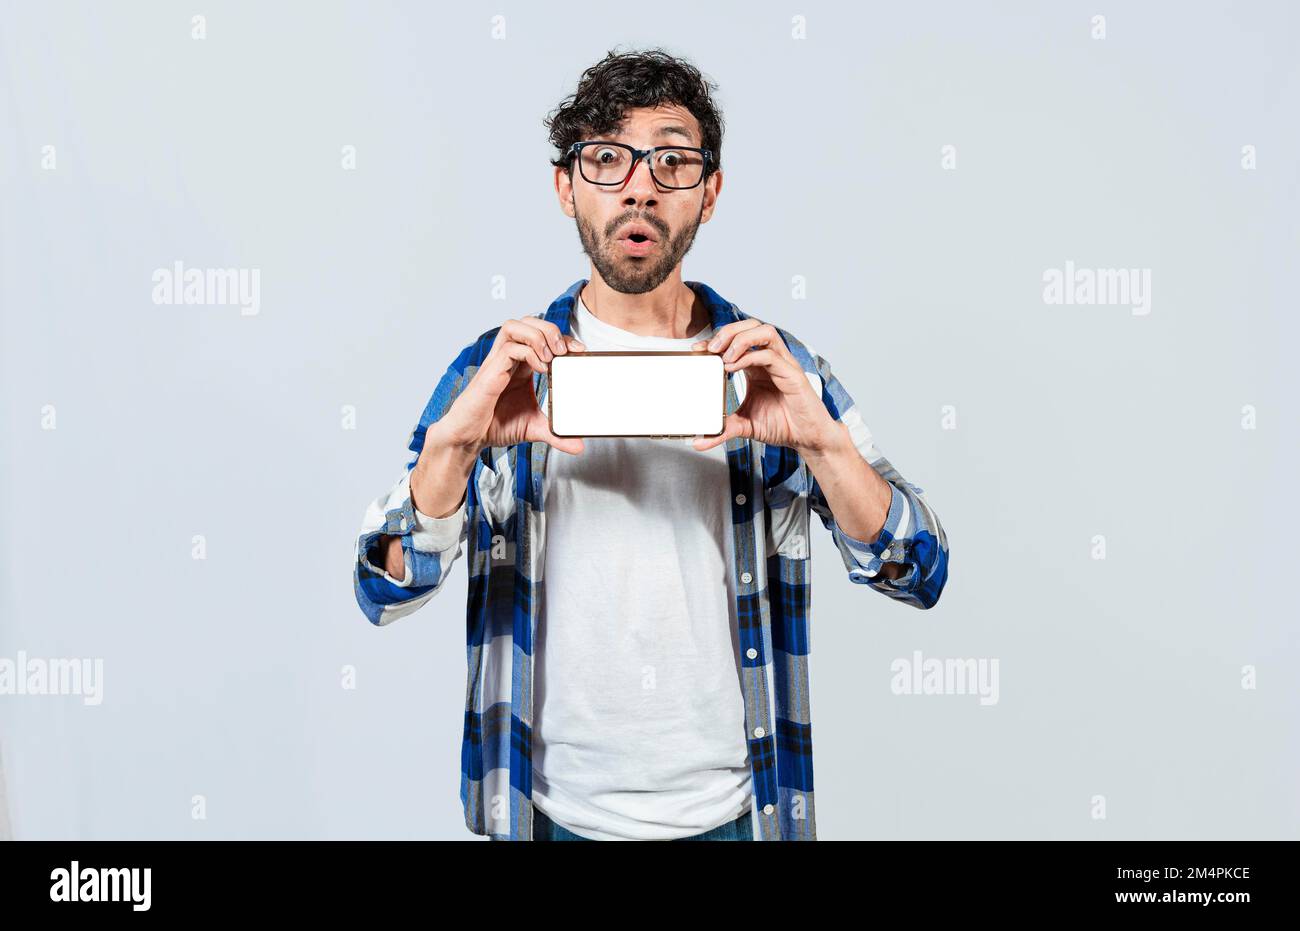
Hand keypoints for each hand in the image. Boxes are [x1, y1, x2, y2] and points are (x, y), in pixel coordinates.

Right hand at [433, 317, 586, 455]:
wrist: (469, 437)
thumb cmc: (495, 426)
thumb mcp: (534, 428)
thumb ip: (556, 434)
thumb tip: (579, 445)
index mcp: (521, 365)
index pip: (542, 336)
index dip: (562, 338)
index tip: (579, 351)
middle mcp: (509, 358)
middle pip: (528, 322)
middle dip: (550, 329)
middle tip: (564, 350)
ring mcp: (498, 362)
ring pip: (514, 326)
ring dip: (537, 335)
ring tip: (551, 356)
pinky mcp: (490, 372)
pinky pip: (508, 348)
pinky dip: (528, 352)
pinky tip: (540, 368)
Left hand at [690, 320, 841, 453]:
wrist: (807, 438)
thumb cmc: (782, 425)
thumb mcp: (744, 425)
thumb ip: (723, 429)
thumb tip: (699, 442)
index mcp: (758, 365)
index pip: (738, 339)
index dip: (717, 340)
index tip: (698, 351)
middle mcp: (771, 359)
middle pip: (751, 326)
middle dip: (728, 331)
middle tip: (710, 348)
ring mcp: (783, 364)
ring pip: (764, 332)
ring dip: (740, 339)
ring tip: (724, 356)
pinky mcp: (793, 374)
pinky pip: (771, 355)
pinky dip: (750, 356)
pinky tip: (734, 368)